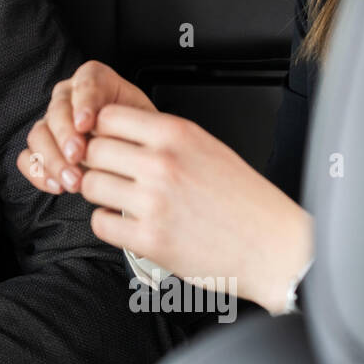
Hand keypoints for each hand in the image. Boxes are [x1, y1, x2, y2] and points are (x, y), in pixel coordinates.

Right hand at [17, 60, 155, 194]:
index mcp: (97, 82)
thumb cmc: (143, 139)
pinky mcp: (42, 148)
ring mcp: (52, 123)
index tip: (86, 124)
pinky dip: (39, 173)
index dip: (84, 102)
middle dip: (65, 135)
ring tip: (74, 182)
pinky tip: (58, 186)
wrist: (138, 159)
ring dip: (53, 159)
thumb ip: (131, 121)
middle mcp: (69, 98)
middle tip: (77, 156)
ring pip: (39, 134)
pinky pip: (27, 157)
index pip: (87, 82)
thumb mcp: (147, 124)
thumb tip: (106, 132)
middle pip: (57, 110)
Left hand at [77, 104, 312, 312]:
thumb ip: (164, 136)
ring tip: (119, 198)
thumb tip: (120, 130)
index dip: (100, 130)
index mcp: (176, 134)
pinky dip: (108, 222)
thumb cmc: (245, 199)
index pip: (107, 116)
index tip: (106, 142)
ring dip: (99, 192)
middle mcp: (162, 163)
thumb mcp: (207, 147)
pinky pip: (100, 222)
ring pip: (90, 185)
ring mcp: (153, 201)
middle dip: (95, 161)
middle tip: (108, 172)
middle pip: (92, 149)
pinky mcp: (149, 238)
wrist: (273, 246)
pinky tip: (126, 222)